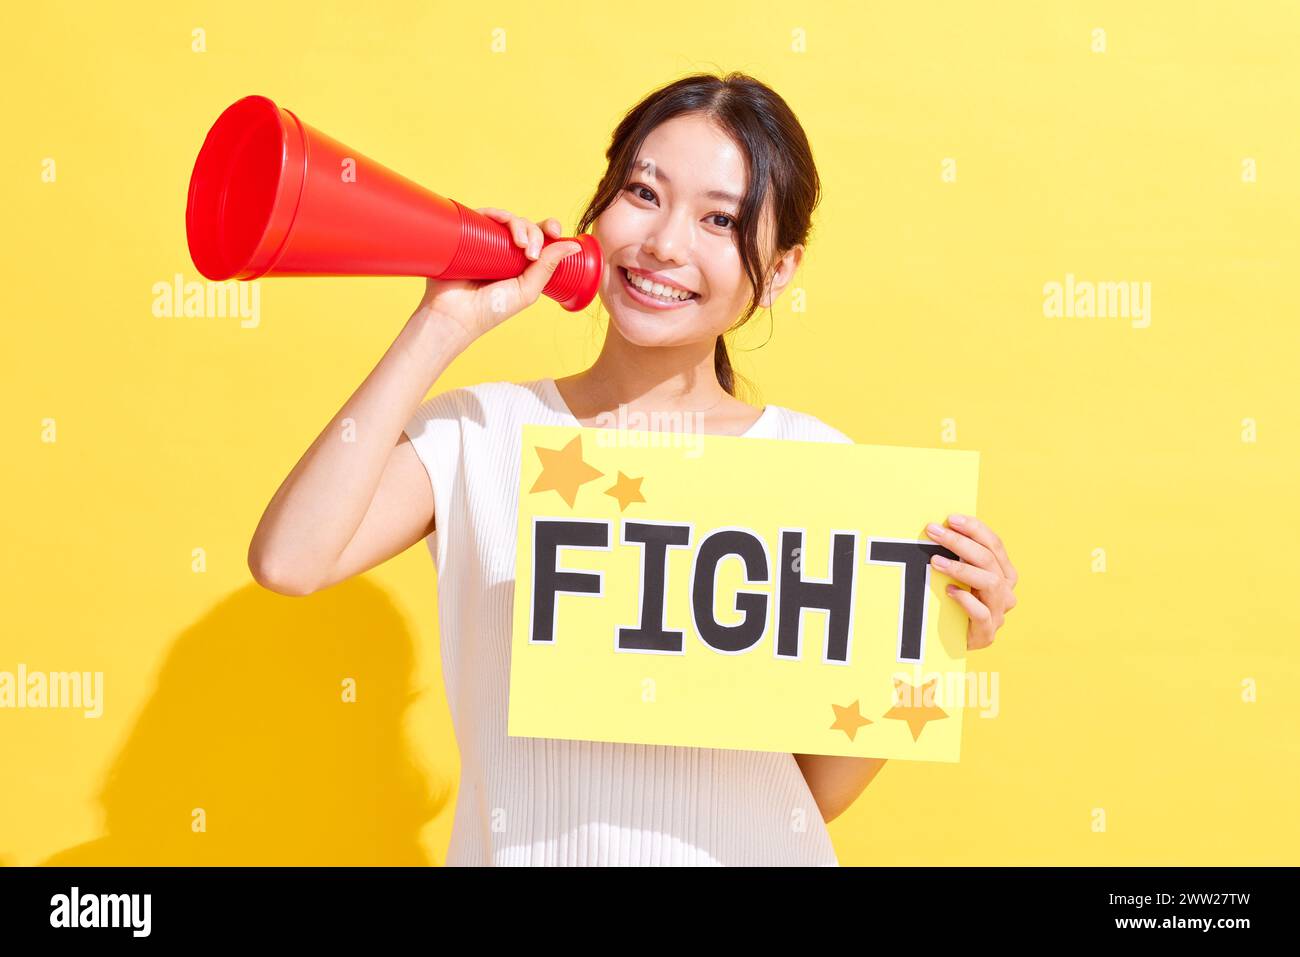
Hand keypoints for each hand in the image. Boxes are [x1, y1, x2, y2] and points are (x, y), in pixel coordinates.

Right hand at [415, 208, 580, 343]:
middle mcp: (504, 251)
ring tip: (520, 244)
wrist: (453, 315)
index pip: (540, 239)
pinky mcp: (467, 235)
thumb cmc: (490, 310)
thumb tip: (573, 245)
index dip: (549, 229)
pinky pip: (483, 215)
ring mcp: (485, 242)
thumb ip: (548, 267)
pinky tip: (502, 223)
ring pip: (507, 220)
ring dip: (519, 224)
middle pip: (526, 227)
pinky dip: (494, 213)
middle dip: (535, 233)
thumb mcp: (527, 290)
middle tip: (531, 253)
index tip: (556, 232)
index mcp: (521, 264)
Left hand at [925, 514, 1017, 650]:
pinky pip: (981, 614)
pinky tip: (949, 591)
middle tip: (934, 532)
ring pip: (990, 583)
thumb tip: (939, 528)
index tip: (951, 518)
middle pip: (989, 560)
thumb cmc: (955, 603)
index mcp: (1004, 574)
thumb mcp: (961, 577)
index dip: (974, 529)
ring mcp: (999, 613)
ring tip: (936, 561)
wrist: (954, 643)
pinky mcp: (987, 633)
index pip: (994, 544)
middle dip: (960, 542)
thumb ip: (959, 557)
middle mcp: (1006, 591)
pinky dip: (966, 600)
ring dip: (961, 568)